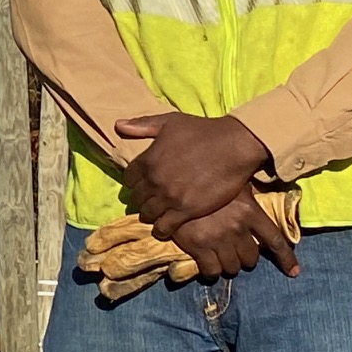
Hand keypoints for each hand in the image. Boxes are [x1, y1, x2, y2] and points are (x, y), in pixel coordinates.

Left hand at [113, 111, 271, 237]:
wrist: (233, 146)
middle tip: (146, 202)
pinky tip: (165, 228)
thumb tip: (118, 125)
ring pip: (148, 214)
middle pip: (136, 198)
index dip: (133, 182)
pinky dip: (162, 229)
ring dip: (149, 215)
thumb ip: (142, 125)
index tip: (139, 184)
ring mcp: (170, 197)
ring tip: (155, 215)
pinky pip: (165, 227)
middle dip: (140, 200)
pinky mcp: (187, 211)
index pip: (128, 178)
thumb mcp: (169, 122)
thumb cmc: (202, 131)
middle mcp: (154, 180)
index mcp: (148, 160)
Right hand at [169, 188, 300, 280]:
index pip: (275, 241)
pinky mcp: (198, 247)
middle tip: (236, 250)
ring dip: (229, 264)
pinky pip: (211, 270)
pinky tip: (207, 263)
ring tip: (221, 256)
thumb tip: (266, 189)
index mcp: (249, 211)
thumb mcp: (232, 180)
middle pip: (251, 258)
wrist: (173, 180)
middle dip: (245, 256)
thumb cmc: (204, 176)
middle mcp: (237, 228)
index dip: (286, 259)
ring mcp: (218, 239)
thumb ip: (247, 193)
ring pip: (233, 267)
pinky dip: (211, 271)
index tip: (293, 272)